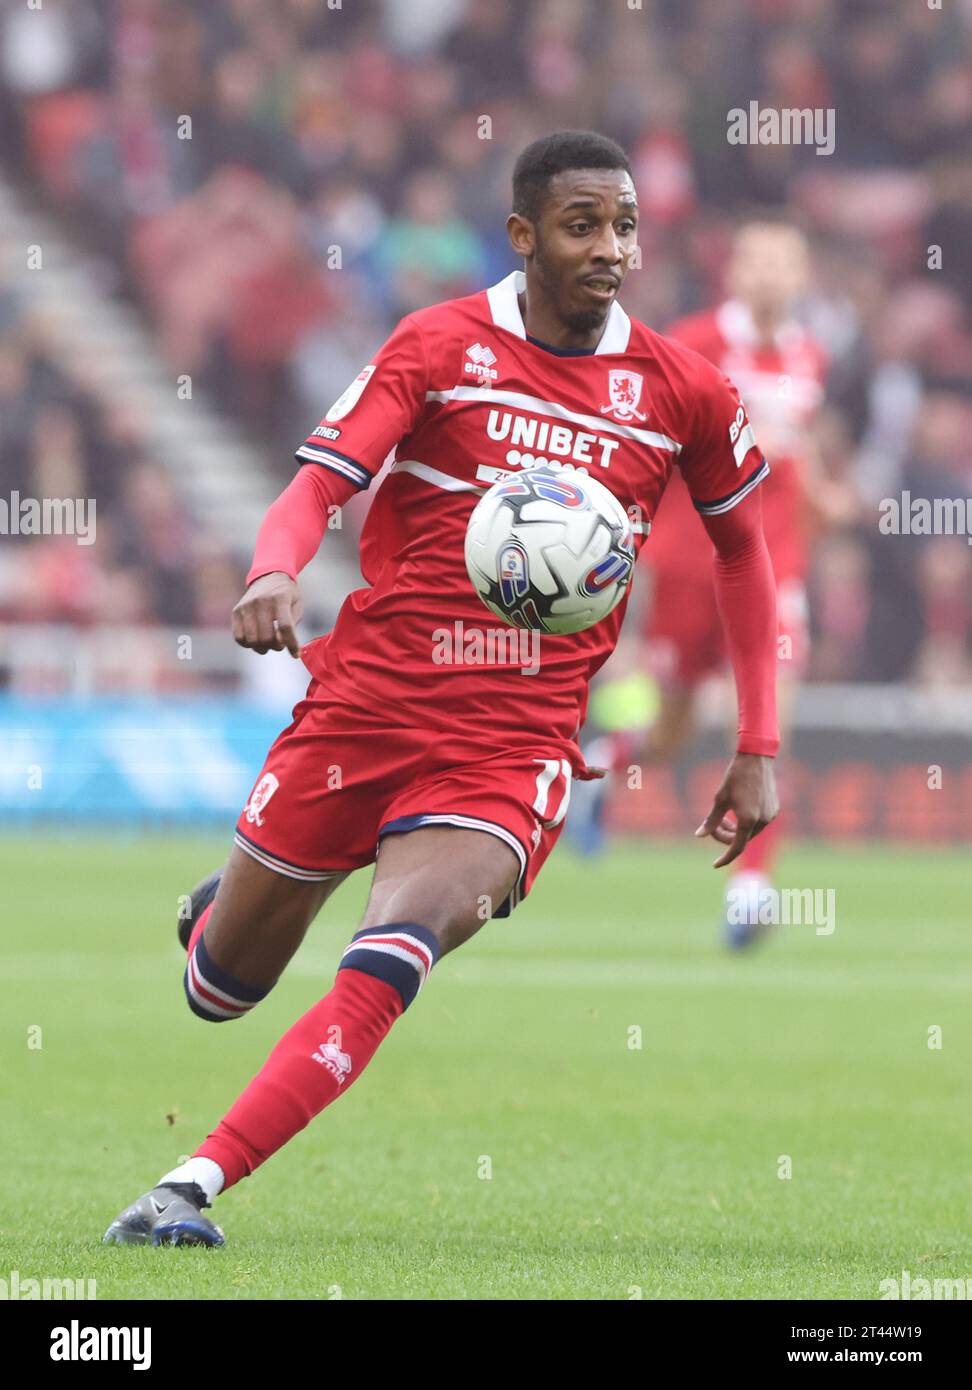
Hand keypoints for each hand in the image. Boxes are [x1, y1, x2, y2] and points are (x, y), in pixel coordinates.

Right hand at [231, 572, 302, 657]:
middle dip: (276, 647)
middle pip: (267, 637)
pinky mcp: (236, 611)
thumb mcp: (297, 605)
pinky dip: (247, 644)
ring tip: (268, 643)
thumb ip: (292, 625)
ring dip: (262, 648)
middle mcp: (261, 601)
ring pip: (252, 640)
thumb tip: (283, 644)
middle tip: (279, 645)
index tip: (296, 655)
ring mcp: (246, 606)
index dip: (292, 644)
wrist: (269, 576)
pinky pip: (238, 637)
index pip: (285, 627)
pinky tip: (255, 640)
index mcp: (280, 598)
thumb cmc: (286, 595)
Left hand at [695, 752, 778, 867]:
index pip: (736, 847)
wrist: (757, 757)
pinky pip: (758, 822)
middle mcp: (762, 820)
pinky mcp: (774, 808)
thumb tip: (700, 835)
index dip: (725, 857)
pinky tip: (737, 809)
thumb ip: (711, 820)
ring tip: (724, 815)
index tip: (715, 864)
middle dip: (725, 835)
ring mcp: (770, 815)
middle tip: (713, 824)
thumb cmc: (735, 776)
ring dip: (735, 828)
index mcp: (748, 820)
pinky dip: (746, 822)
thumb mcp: (719, 798)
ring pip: (750, 831)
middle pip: (741, 839)